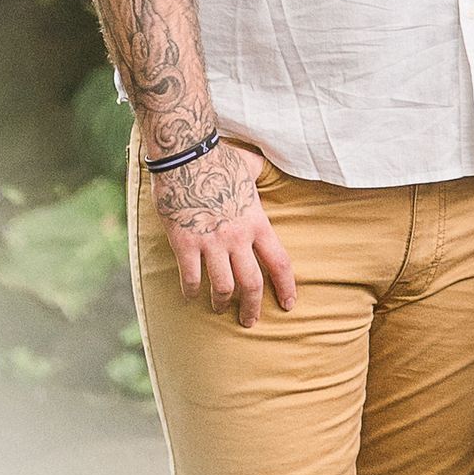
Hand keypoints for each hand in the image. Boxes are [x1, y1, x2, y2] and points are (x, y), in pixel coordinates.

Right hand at [149, 135, 296, 326]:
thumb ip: (261, 173)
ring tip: (219, 308)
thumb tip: (266, 167)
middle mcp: (237, 237)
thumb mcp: (249, 165)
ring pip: (222, 286)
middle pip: (252, 283)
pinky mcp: (185, 243)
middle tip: (249, 321)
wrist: (185, 153)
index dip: (286, 287)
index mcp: (257, 221)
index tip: (288, 304)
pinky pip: (191, 277)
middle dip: (251, 308)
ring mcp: (211, 242)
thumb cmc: (218, 157)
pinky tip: (190, 296)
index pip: (279, 262)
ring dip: (221, 303)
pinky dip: (191, 291)